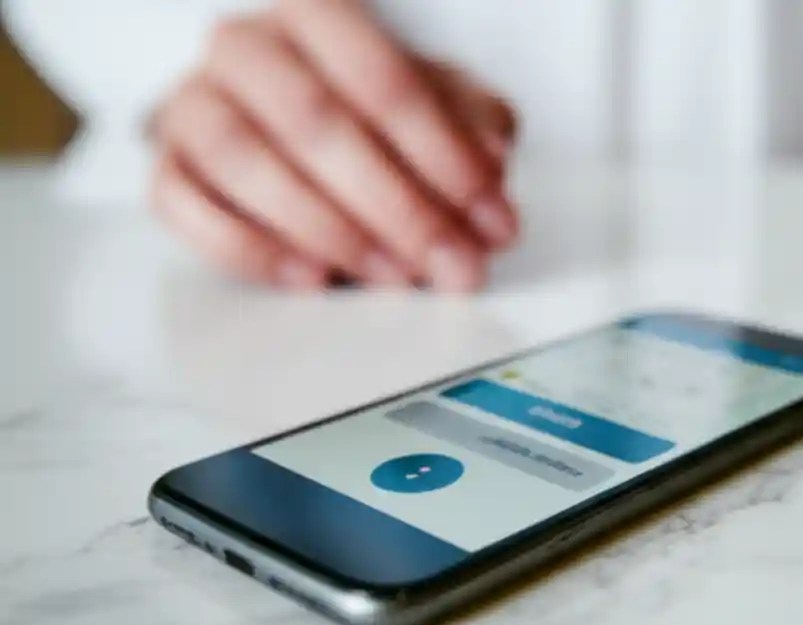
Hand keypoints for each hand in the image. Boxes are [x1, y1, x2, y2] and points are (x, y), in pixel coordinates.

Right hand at [150, 0, 519, 291]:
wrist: (284, 118)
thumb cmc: (367, 106)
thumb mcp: (438, 101)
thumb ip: (472, 123)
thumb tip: (493, 161)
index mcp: (315, 13)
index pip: (382, 79)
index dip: (442, 154)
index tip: (489, 215)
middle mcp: (245, 48)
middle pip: (315, 123)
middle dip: (396, 205)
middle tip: (450, 262)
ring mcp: (193, 106)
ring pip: (246, 162)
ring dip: (330, 230)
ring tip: (394, 275)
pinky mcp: (167, 170)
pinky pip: (188, 209)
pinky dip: (251, 251)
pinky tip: (312, 279)